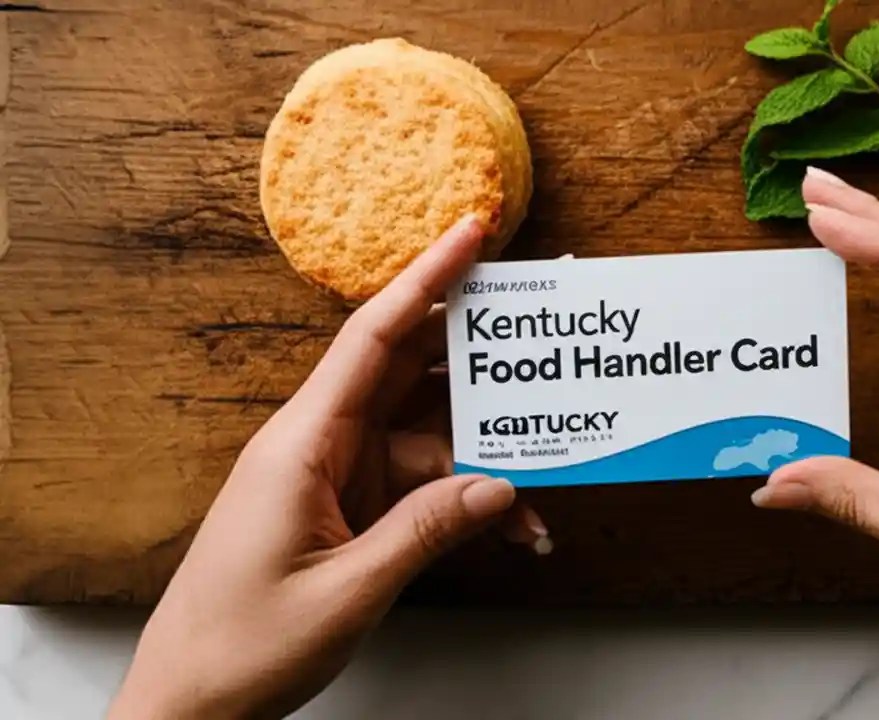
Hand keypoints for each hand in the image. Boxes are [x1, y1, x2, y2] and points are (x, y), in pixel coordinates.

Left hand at [109, 215, 545, 719]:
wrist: (193, 701)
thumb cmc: (241, 645)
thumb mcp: (347, 590)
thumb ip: (427, 532)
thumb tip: (500, 486)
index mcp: (303, 442)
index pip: (374, 337)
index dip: (427, 277)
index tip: (470, 232)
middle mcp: (322, 444)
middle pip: (411, 369)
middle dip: (477, 346)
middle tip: (538, 327)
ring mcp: (340, 474)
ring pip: (431, 430)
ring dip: (488, 444)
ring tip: (549, 453)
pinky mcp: (352, 506)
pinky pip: (426, 482)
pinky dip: (469, 500)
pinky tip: (511, 525)